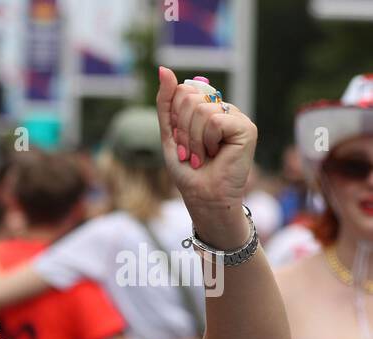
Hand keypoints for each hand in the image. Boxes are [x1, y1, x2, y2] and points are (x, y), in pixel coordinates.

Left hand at [156, 67, 255, 244]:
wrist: (203, 196)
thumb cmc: (189, 170)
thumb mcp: (170, 133)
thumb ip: (167, 103)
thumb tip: (164, 70)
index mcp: (208, 109)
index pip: (183, 93)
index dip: (175, 120)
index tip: (182, 142)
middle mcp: (224, 109)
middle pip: (190, 98)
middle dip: (182, 130)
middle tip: (192, 152)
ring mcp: (237, 117)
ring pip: (201, 110)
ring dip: (193, 140)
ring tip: (202, 156)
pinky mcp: (247, 128)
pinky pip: (215, 121)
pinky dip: (207, 141)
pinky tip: (215, 155)